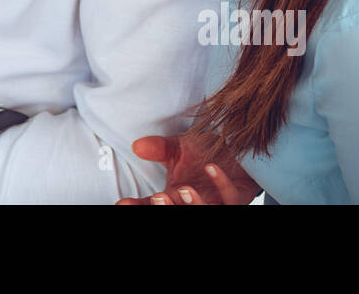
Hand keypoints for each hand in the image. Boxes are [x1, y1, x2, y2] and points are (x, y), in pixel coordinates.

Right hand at [115, 132, 259, 204]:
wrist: (237, 150)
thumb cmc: (205, 153)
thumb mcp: (177, 148)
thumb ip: (158, 148)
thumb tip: (137, 146)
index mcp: (175, 196)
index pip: (151, 206)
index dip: (136, 206)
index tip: (121, 203)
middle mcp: (194, 202)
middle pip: (177, 213)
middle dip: (166, 210)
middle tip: (157, 199)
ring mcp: (217, 202)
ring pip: (205, 212)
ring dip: (195, 205)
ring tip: (185, 190)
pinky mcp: (237, 195)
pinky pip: (231, 197)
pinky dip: (221, 183)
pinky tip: (211, 168)